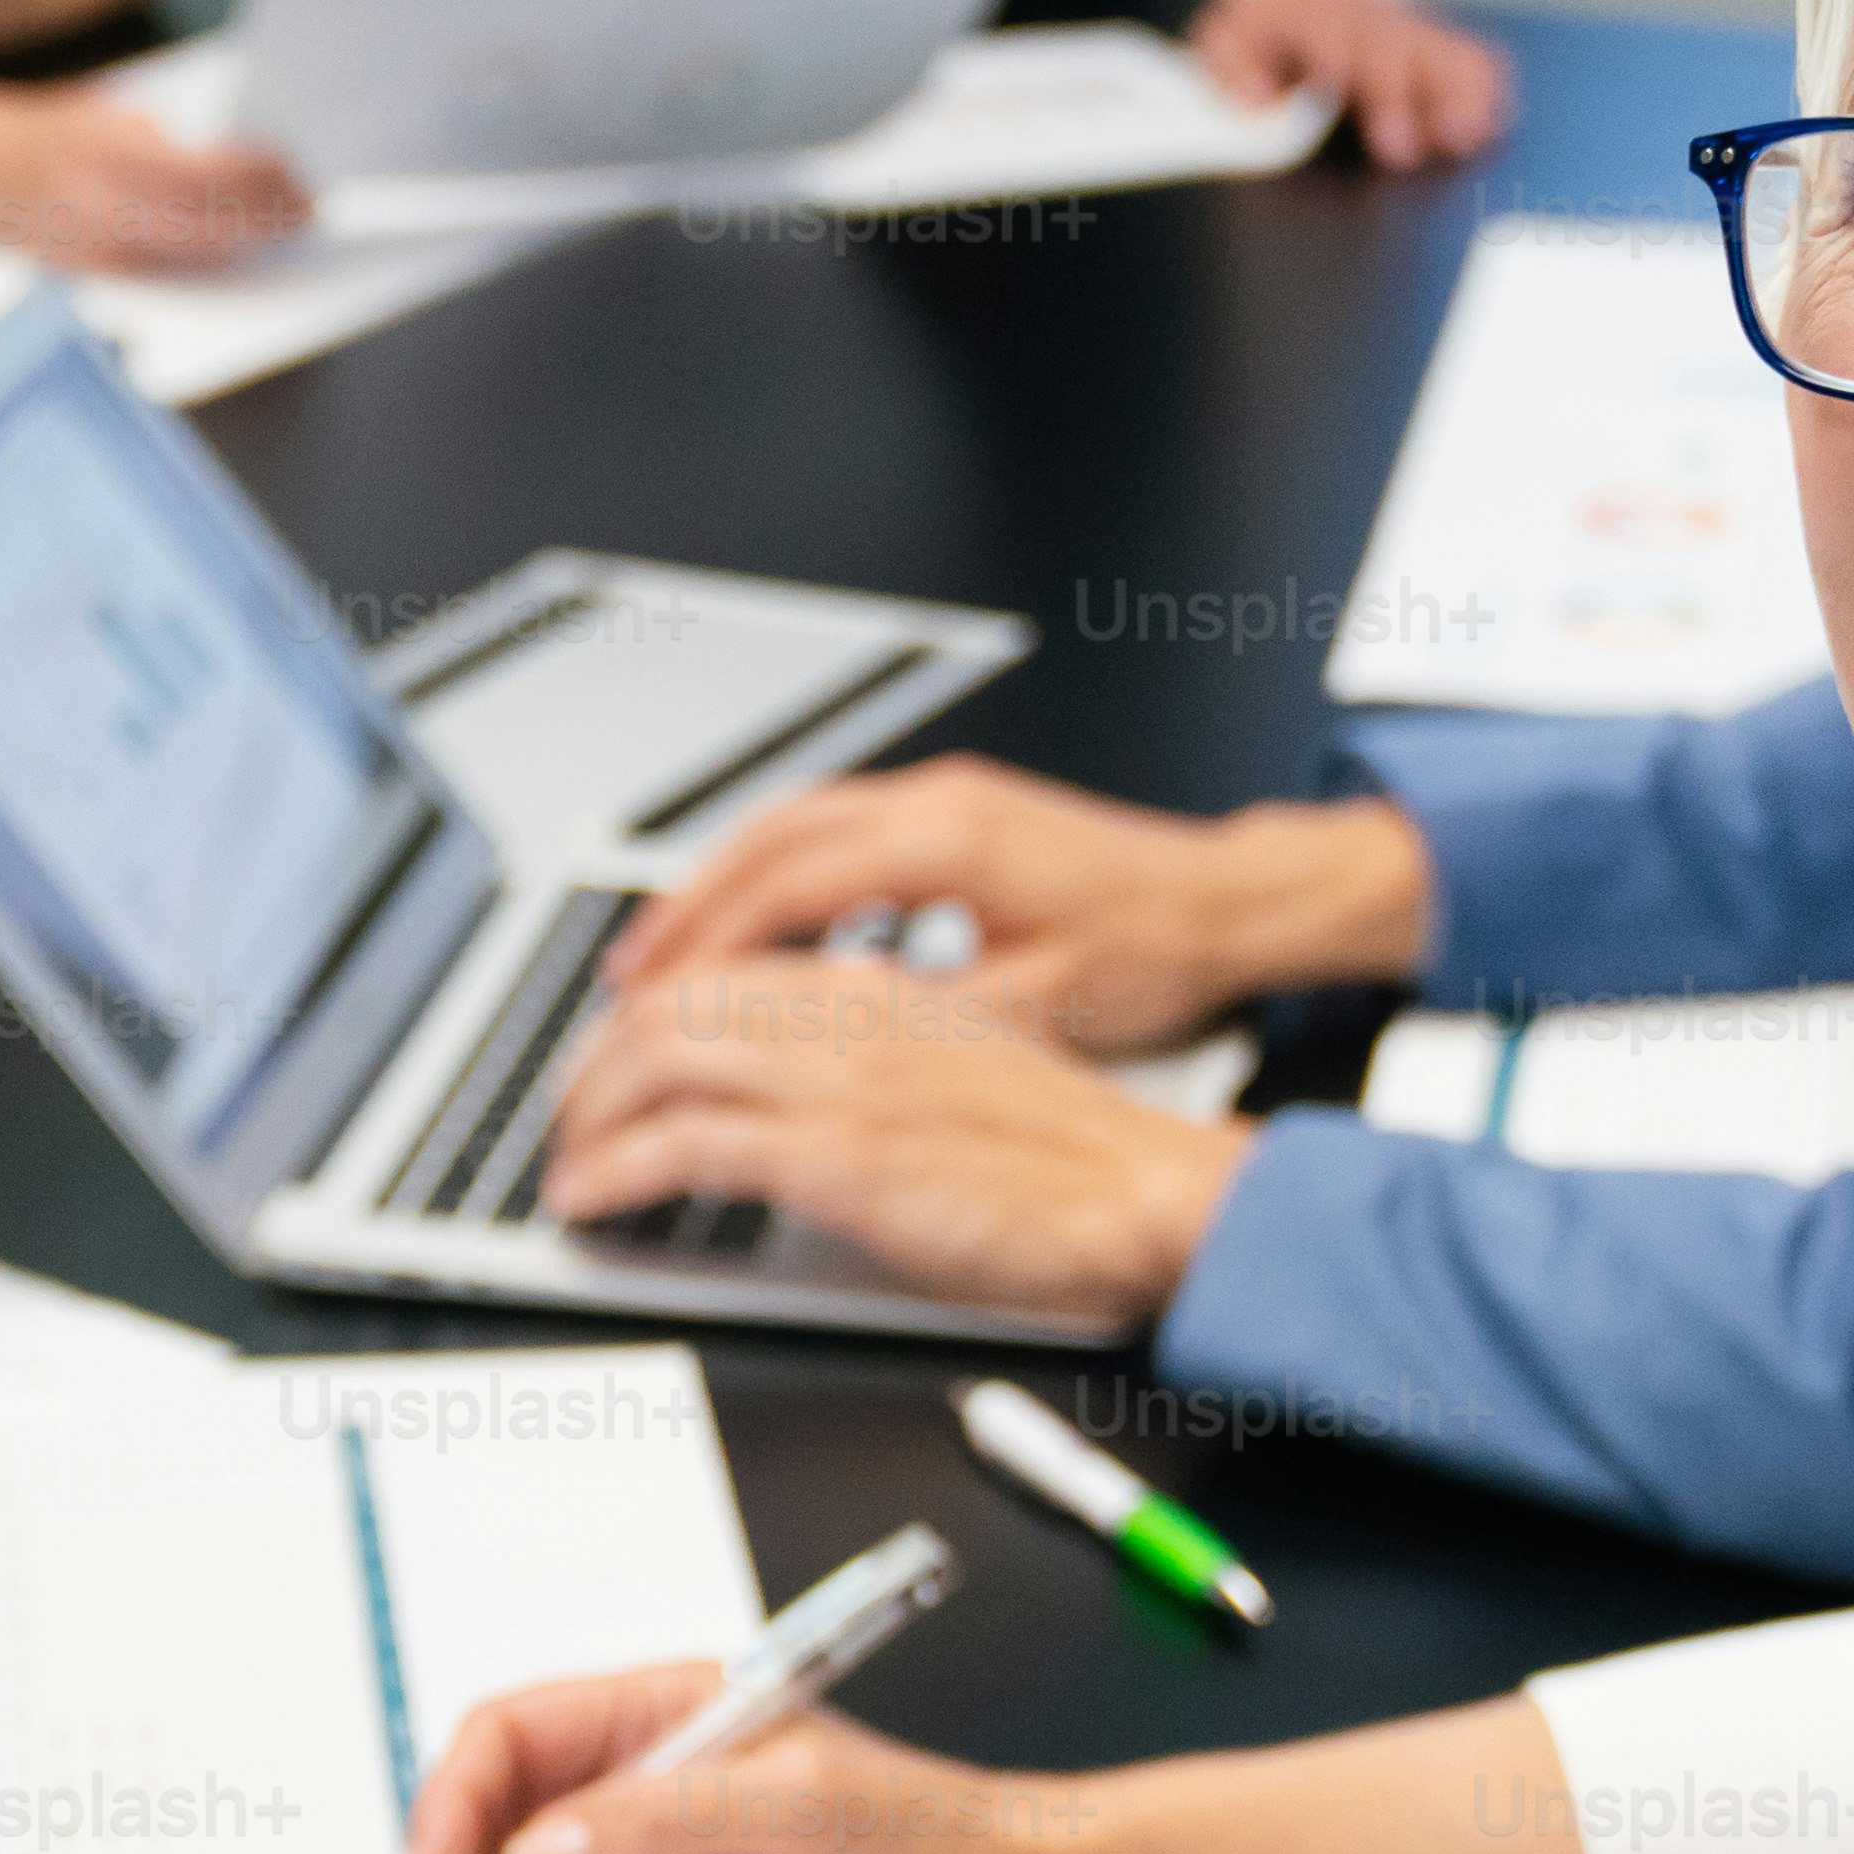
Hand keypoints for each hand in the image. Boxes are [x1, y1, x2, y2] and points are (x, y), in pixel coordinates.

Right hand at [0, 87, 309, 276]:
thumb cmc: (54, 135)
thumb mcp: (110, 117)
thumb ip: (166, 143)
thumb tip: (237, 164)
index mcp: (110, 160)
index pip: (207, 177)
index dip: (260, 181)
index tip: (301, 176)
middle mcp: (106, 213)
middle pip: (211, 228)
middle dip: (267, 220)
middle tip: (312, 210)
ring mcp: (100, 253)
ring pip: (194, 259)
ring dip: (247, 244)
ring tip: (287, 228)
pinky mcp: (97, 276)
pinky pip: (168, 275)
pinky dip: (211, 262)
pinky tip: (242, 251)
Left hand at [541, 954, 1256, 1330]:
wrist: (1138, 1191)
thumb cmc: (1071, 1154)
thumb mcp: (960, 1072)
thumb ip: (878, 1062)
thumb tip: (804, 1098)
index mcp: (878, 989)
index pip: (723, 973)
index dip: (644, 1015)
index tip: (611, 1059)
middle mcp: (847, 1015)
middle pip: (670, 1004)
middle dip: (594, 1062)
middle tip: (569, 1115)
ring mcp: (838, 1080)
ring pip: (658, 1058)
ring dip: (589, 1114)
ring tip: (569, 1162)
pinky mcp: (835, 1156)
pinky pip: (685, 1146)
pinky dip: (617, 1170)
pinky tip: (593, 1198)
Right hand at [604, 758, 1428, 1049]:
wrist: (1228, 902)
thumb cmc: (1157, 948)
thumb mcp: (1037, 1006)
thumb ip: (925, 1019)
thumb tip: (834, 1054)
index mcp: (949, 843)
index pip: (789, 883)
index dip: (707, 943)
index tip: (650, 994)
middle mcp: (937, 803)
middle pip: (769, 839)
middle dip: (686, 910)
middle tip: (625, 980)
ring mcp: (944, 799)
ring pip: (794, 826)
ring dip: (723, 889)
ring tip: (668, 959)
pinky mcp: (955, 814)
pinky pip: (833, 833)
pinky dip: (776, 879)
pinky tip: (755, 932)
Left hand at [1193, 0, 1514, 175]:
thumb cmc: (1268, 29)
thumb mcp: (1227, 35)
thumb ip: (1228, 64)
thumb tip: (1255, 97)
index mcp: (1319, 19)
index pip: (1338, 40)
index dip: (1351, 74)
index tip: (1364, 117)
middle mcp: (1372, 23)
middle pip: (1396, 51)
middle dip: (1402, 99)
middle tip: (1402, 151)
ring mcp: (1409, 32)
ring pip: (1444, 52)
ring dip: (1459, 94)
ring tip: (1469, 136)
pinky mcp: (1435, 46)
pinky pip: (1473, 58)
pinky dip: (1486, 87)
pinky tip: (1494, 122)